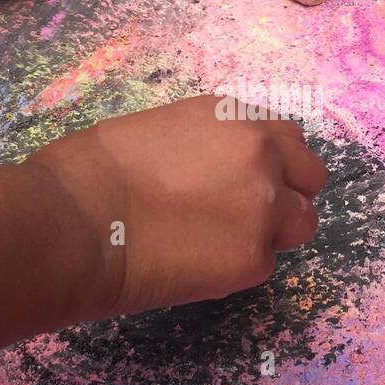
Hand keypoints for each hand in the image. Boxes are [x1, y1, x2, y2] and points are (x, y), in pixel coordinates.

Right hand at [30, 95, 326, 317]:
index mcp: (231, 115)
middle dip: (286, 194)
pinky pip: (262, 264)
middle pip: (310, 176)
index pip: (286, 136)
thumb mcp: (156, 130)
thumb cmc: (88, 171)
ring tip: (221, 244)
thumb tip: (207, 170)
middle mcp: (260, 153)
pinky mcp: (253, 260)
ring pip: (301, 223)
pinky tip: (194, 266)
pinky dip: (236, 268)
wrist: (74, 220)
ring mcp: (263, 207)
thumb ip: (202, 146)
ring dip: (273, 233)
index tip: (248, 180)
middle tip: (244, 215)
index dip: (271, 162)